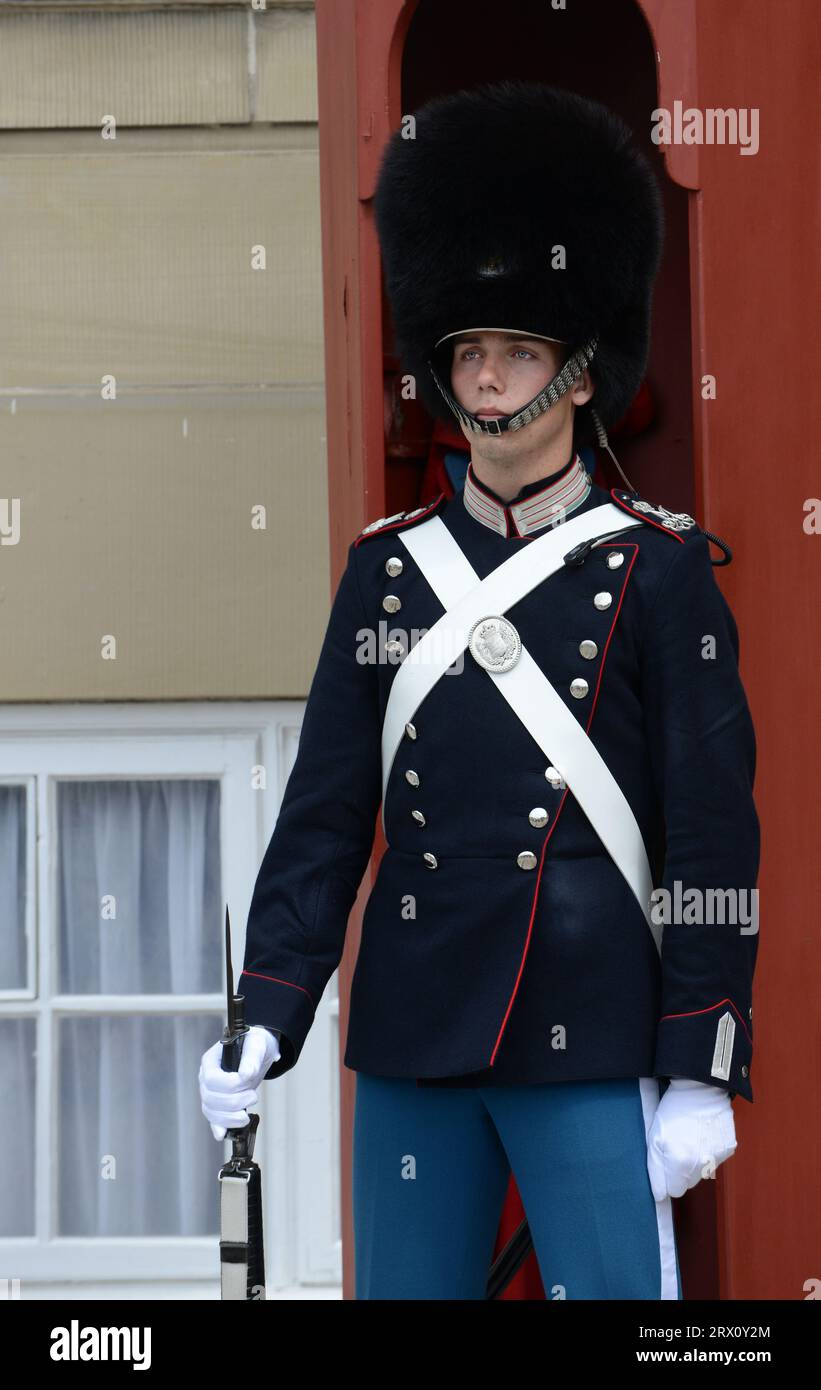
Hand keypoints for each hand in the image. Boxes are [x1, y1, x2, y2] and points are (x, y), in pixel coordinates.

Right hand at [199, 1025, 281, 1140]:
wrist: (257, 1054)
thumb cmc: (254, 1045)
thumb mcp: (257, 1045)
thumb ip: (252, 1057)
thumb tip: (246, 1074)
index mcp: (211, 1061)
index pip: (211, 1079)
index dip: (229, 1085)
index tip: (247, 1081)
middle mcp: (206, 1078)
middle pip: (210, 1098)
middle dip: (234, 1102)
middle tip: (253, 1096)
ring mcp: (210, 1093)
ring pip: (211, 1112)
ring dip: (230, 1118)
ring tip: (246, 1115)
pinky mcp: (218, 1105)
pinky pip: (214, 1120)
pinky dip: (219, 1127)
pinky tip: (224, 1134)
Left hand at [646, 1078, 736, 1201]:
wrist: (701, 1088)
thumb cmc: (673, 1111)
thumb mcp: (655, 1138)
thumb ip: (656, 1170)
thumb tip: (659, 1196)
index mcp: (681, 1162)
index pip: (674, 1191)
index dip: (667, 1179)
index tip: (665, 1164)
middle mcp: (702, 1165)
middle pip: (689, 1183)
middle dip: (680, 1172)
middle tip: (676, 1147)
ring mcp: (718, 1157)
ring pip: (702, 1172)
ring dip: (695, 1162)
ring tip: (690, 1138)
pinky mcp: (729, 1149)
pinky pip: (715, 1160)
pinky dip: (708, 1152)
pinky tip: (703, 1134)